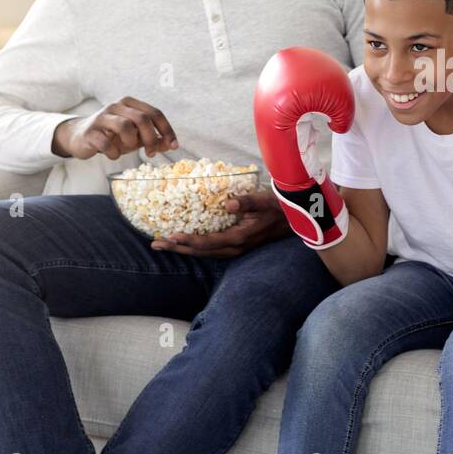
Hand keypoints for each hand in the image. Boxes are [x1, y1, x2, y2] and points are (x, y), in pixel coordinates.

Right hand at [53, 97, 178, 160]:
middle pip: (142, 118)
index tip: (174, 146)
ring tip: (128, 149)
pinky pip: (106, 143)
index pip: (155, 113)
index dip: (167, 130)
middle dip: (151, 138)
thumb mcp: (136, 137)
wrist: (80, 137)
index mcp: (130, 104)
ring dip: (131, 143)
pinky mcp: (90, 131)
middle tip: (151, 153)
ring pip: (125, 126)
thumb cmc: (113, 136)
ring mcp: (102, 117)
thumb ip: (153, 139)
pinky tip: (113, 155)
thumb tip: (171, 145)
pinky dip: (114, 153)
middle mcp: (116, 106)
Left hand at [151, 191, 289, 257]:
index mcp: (241, 237)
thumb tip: (228, 203)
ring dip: (185, 249)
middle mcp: (236, 247)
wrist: (296, 217)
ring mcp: (237, 248)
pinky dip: (197, 247)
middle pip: (202, 252)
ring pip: (206, 253)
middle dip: (179, 248)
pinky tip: (187, 243)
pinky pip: (212, 250)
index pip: (209, 242)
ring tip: (165, 245)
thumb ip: (248, 202)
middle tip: (156, 244)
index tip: (171, 235)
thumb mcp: (265, 200)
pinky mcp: (237, 245)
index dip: (189, 240)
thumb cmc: (280, 206)